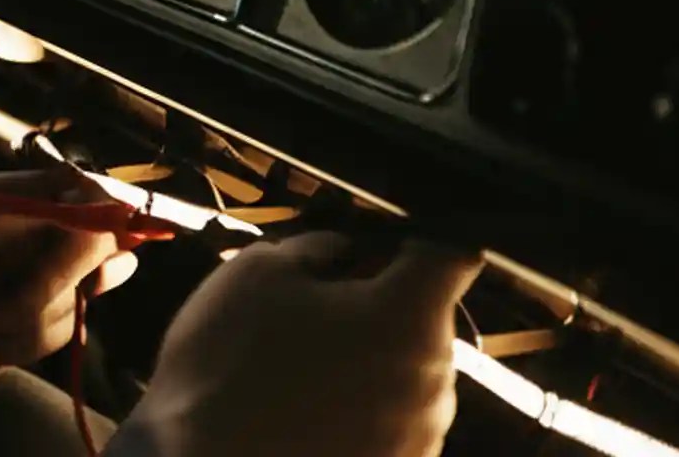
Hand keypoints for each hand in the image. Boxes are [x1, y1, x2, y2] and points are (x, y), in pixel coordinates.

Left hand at [0, 170, 138, 454]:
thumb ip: (3, 211)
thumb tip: (81, 202)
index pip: (66, 189)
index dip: (98, 206)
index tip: (111, 231)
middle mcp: (8, 242)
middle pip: (84, 242)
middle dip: (61, 271)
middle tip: (17, 295)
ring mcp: (12, 292)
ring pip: (74, 294)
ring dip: (30, 314)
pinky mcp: (12, 342)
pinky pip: (55, 333)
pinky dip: (23, 341)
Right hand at [112, 233, 481, 456]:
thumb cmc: (226, 366)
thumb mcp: (258, 272)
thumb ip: (320, 247)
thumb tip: (347, 252)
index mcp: (406, 319)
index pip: (453, 255)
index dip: (417, 241)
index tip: (381, 247)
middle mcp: (432, 383)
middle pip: (425, 321)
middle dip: (379, 308)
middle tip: (313, 313)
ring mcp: (419, 439)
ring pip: (407, 375)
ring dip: (367, 363)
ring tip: (299, 372)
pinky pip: (390, 424)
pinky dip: (358, 412)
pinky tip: (303, 413)